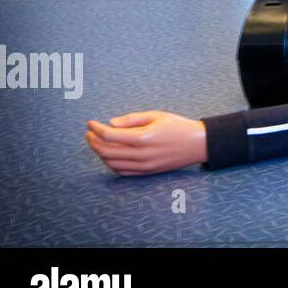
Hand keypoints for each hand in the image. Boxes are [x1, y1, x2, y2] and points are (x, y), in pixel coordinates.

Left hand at [86, 111, 207, 176]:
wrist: (197, 144)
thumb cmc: (177, 126)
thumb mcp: (156, 115)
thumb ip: (132, 119)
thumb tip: (111, 123)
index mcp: (143, 137)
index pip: (110, 135)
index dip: (96, 129)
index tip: (90, 123)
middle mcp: (141, 154)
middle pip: (106, 151)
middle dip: (93, 142)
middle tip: (90, 134)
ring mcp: (143, 165)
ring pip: (111, 163)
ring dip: (101, 154)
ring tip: (99, 143)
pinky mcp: (147, 172)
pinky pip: (122, 171)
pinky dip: (111, 164)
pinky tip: (111, 155)